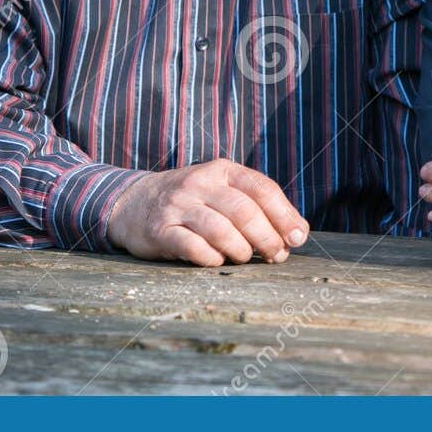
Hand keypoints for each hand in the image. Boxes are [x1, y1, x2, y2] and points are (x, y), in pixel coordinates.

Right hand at [104, 159, 308, 266]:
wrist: (134, 202)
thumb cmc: (193, 202)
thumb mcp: (223, 191)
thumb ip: (258, 207)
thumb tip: (298, 233)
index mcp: (223, 170)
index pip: (262, 189)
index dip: (285, 215)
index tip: (298, 238)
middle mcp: (200, 183)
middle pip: (244, 211)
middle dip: (267, 238)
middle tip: (276, 256)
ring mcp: (178, 205)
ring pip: (220, 230)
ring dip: (241, 250)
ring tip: (245, 258)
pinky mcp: (160, 230)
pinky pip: (193, 247)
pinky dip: (212, 259)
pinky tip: (217, 261)